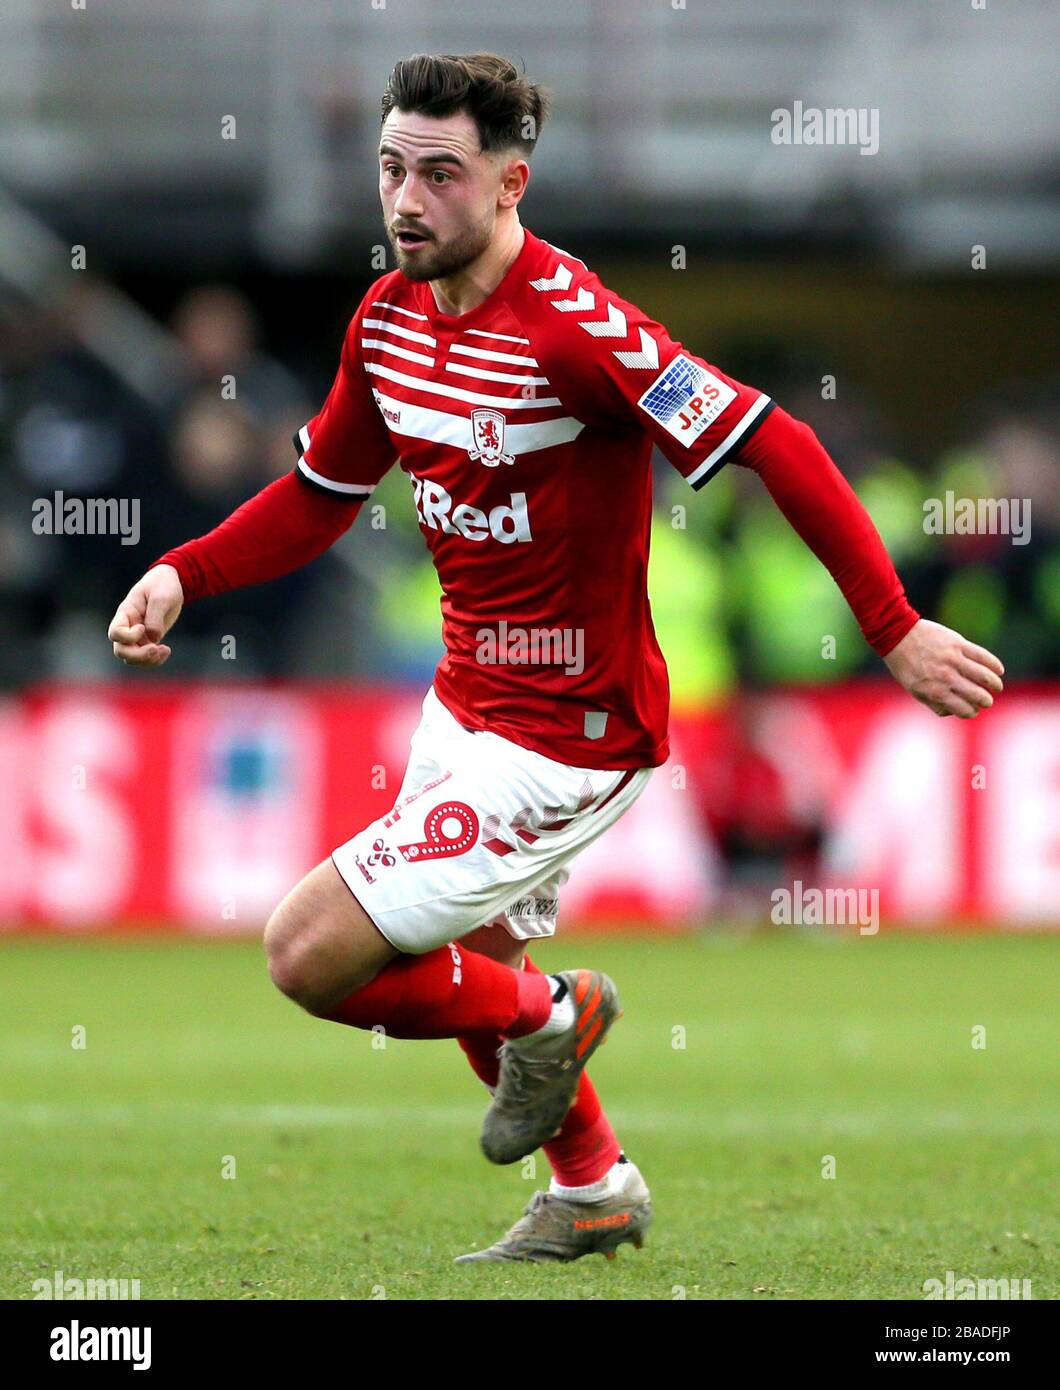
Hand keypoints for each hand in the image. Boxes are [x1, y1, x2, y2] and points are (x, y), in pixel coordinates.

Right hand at [108, 564, 183, 666]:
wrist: (170, 583)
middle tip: (155, 648)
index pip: (115, 633)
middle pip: (121, 650)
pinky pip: (145, 657)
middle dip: (137, 655)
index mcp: (125, 613)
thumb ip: (155, 617)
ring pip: (132, 658)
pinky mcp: (148, 640)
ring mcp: (137, 635)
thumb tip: (153, 638)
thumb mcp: (161, 597)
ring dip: (147, 660)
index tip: (143, 627)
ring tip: (164, 650)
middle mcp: (128, 626)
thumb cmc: (162, 585)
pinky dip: (155, 660)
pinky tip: (166, 651)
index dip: (128, 637)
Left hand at [883, 618, 1002, 717]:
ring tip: (997, 686)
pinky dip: (994, 665)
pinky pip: (983, 656)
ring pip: (984, 676)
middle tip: (987, 700)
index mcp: (935, 692)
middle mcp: (946, 678)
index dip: (972, 712)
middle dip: (986, 701)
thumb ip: (934, 702)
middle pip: (977, 695)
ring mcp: (953, 660)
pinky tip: (999, 670)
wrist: (898, 636)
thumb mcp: (915, 690)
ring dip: (995, 684)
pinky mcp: (958, 644)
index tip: (974, 709)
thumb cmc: (905, 665)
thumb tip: (953, 711)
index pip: (964, 709)